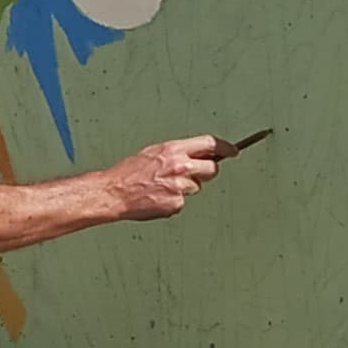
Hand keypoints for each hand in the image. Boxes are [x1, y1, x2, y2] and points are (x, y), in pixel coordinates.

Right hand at [104, 134, 221, 219]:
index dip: (225, 147)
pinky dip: (173, 202)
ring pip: (196, 188)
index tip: (233, 151)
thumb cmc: (129, 173)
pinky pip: (183, 202)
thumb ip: (177, 153)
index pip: (210, 144)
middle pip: (212, 169)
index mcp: (174, 150)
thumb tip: (196, 153)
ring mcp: (179, 187)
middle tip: (192, 175)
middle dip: (206, 172)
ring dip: (185, 189)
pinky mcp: (176, 204)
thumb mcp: (154, 153)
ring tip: (162, 187)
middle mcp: (180, 166)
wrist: (114, 192)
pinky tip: (158, 198)